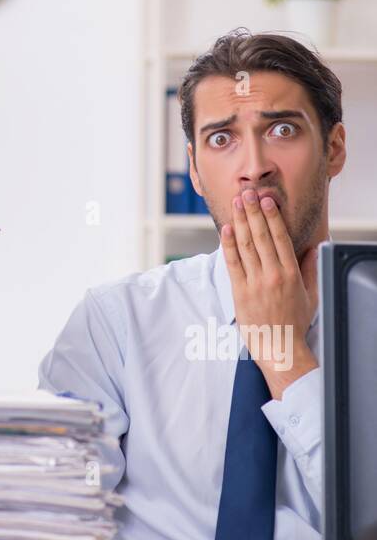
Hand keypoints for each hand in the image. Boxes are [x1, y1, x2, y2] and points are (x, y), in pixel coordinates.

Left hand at [220, 189, 318, 394]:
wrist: (279, 347)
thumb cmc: (294, 322)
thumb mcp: (310, 294)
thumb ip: (311, 269)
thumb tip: (313, 248)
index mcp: (290, 274)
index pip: (279, 238)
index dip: (272, 217)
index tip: (267, 200)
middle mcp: (272, 275)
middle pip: (260, 237)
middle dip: (253, 212)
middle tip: (247, 193)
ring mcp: (254, 283)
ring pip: (246, 246)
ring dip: (240, 222)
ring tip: (236, 204)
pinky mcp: (239, 292)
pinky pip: (233, 263)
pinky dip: (229, 245)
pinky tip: (227, 229)